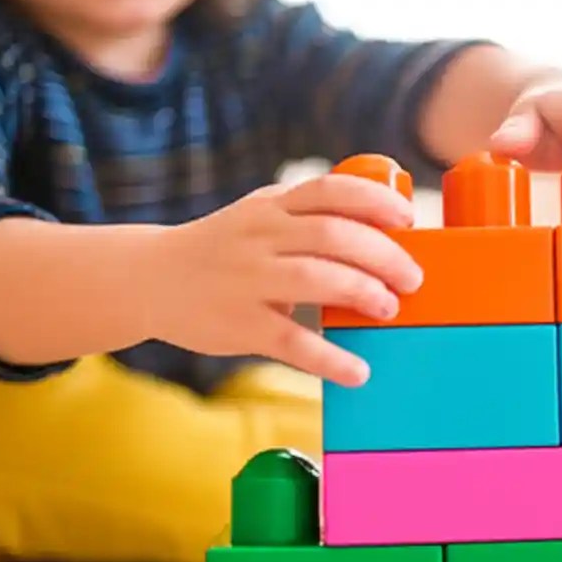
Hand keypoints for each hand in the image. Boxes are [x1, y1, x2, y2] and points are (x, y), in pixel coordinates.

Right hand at [148, 175, 422, 386]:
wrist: (149, 279)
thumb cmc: (223, 249)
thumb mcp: (259, 217)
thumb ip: (309, 217)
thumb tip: (386, 233)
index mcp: (271, 206)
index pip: (331, 190)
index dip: (376, 201)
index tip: (409, 219)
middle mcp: (259, 236)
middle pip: (333, 235)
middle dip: (383, 255)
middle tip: (412, 279)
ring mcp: (247, 280)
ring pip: (315, 279)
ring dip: (362, 293)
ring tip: (389, 309)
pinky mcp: (239, 325)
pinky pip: (291, 343)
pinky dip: (330, 359)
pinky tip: (357, 371)